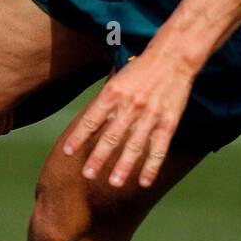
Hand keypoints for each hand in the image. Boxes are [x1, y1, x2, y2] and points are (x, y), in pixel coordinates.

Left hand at [62, 48, 195, 187]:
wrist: (173, 57)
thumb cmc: (141, 69)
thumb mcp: (117, 79)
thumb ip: (105, 101)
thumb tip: (89, 123)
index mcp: (114, 92)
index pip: (92, 118)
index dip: (79, 136)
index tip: (68, 152)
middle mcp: (130, 105)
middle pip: (112, 136)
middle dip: (99, 157)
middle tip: (87, 174)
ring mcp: (150, 115)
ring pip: (134, 145)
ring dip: (124, 166)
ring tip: (114, 183)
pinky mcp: (168, 121)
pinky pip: (158, 148)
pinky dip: (152, 166)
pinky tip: (145, 182)